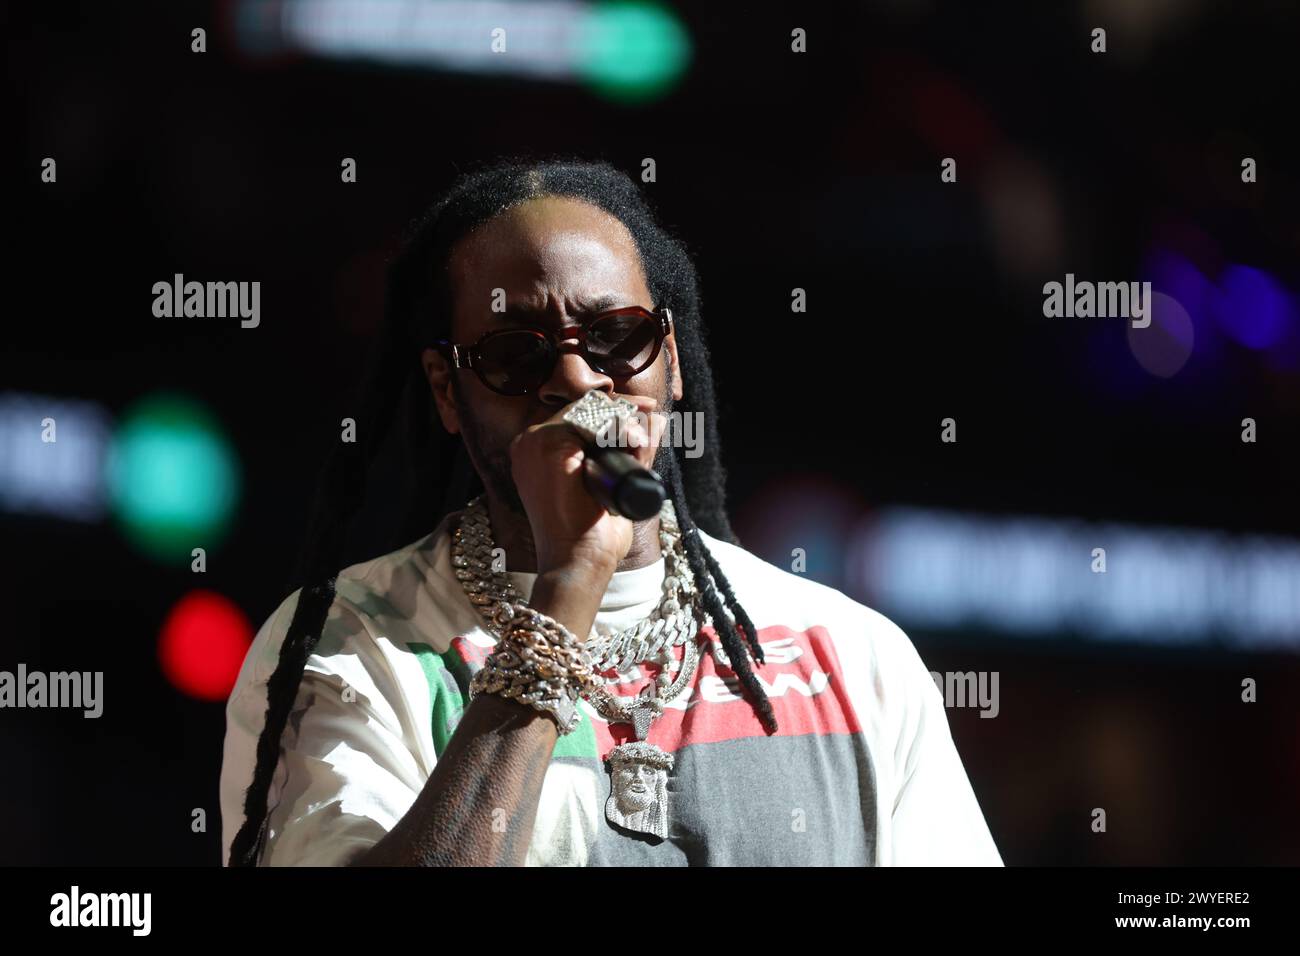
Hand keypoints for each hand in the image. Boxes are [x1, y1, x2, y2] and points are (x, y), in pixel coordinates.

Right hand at [508, 391, 660, 577]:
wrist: (579, 562)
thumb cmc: (591, 534)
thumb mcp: (616, 485)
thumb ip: (634, 453)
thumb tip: (657, 421)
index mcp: (538, 453)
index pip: (577, 415)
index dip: (614, 409)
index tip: (646, 411)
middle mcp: (530, 444)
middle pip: (582, 408)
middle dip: (623, 409)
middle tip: (650, 414)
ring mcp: (534, 444)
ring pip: (586, 410)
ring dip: (622, 418)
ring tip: (642, 439)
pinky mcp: (546, 448)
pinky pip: (586, 420)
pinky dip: (614, 424)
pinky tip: (633, 440)